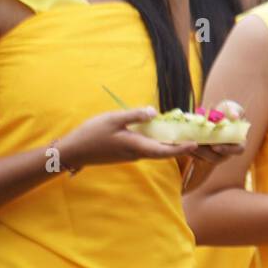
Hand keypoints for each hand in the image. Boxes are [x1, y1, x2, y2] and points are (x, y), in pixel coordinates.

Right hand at [58, 108, 197, 169]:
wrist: (73, 152)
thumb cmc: (91, 134)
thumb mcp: (113, 119)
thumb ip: (135, 115)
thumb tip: (155, 112)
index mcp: (136, 146)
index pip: (164, 150)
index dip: (181, 148)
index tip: (194, 144)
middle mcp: (136, 154)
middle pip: (162, 151)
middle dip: (178, 145)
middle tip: (192, 137)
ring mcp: (130, 155)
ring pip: (153, 149)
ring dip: (167, 143)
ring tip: (179, 132)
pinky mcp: (124, 153)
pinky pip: (145, 148)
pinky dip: (154, 141)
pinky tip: (156, 131)